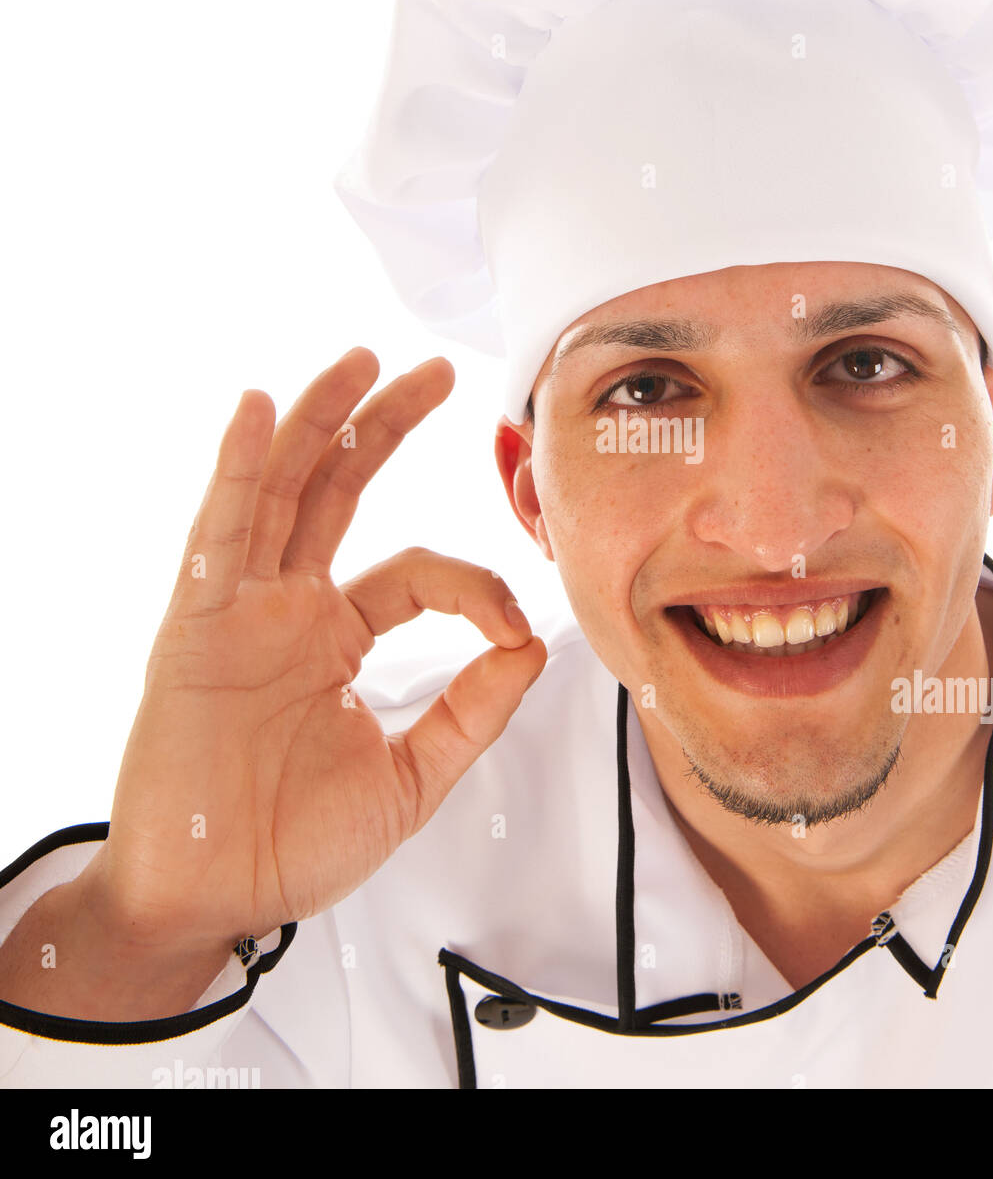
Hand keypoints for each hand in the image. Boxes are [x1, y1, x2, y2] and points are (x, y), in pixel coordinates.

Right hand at [89, 348, 546, 953]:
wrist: (217, 898)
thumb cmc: (297, 842)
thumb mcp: (412, 776)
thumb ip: (472, 711)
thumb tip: (533, 646)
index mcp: (339, 635)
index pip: (418, 571)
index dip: (476, 586)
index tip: (515, 628)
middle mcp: (290, 607)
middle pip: (339, 491)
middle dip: (382, 426)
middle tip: (433, 370)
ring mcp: (241, 610)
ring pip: (281, 492)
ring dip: (317, 423)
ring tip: (361, 360)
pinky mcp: (194, 629)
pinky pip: (217, 537)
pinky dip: (236, 472)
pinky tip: (257, 413)